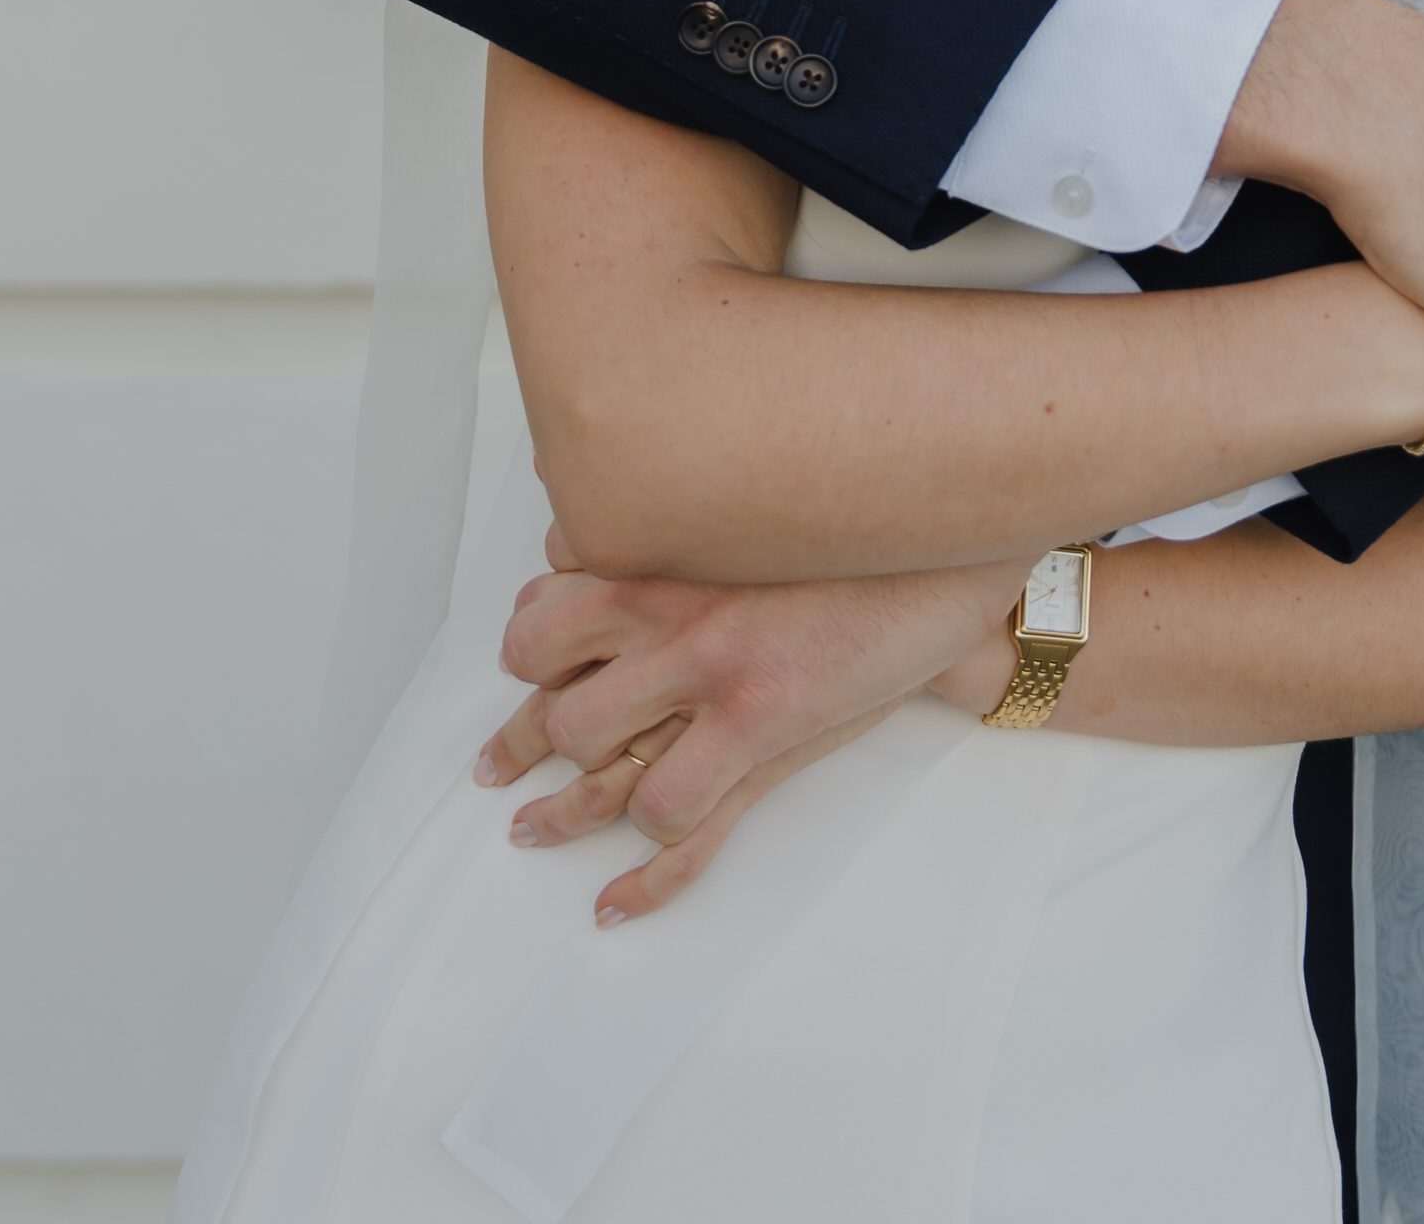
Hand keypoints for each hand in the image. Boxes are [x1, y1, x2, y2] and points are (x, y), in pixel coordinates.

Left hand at [474, 541, 1031, 922]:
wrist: (930, 563)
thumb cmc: (832, 535)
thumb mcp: (738, 520)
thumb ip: (662, 529)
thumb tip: (573, 530)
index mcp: (666, 571)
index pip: (552, 618)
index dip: (524, 643)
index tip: (522, 656)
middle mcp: (679, 635)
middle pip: (566, 708)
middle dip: (524, 741)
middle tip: (494, 764)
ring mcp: (722, 698)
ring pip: (613, 778)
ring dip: (563, 813)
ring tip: (526, 829)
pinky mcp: (766, 744)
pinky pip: (692, 829)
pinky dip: (646, 880)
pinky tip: (611, 904)